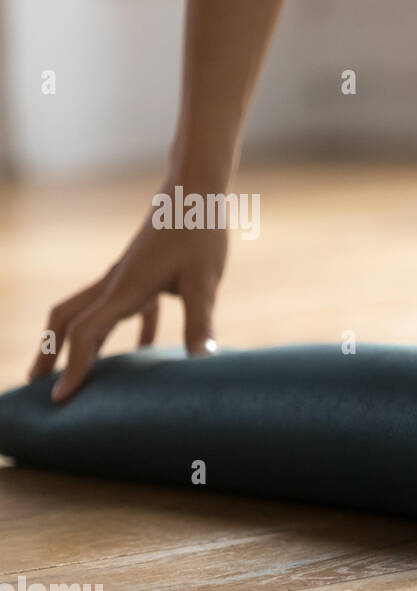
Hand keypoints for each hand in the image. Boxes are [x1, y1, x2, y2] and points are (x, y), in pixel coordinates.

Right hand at [29, 188, 227, 401]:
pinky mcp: (141, 273)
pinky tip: (144, 353)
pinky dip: (122, 332)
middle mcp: (114, 284)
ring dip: (77, 342)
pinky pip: (122, 309)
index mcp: (123, 289)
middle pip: (65, 320)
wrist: (195, 191)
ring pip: (86, 313)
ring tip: (76, 372)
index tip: (60, 399)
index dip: (74, 368)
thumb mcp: (204, 279)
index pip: (86, 335)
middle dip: (50, 353)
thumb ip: (199, 320)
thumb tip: (202, 360)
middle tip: (37, 384)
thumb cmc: (199, 230)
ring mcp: (125, 277)